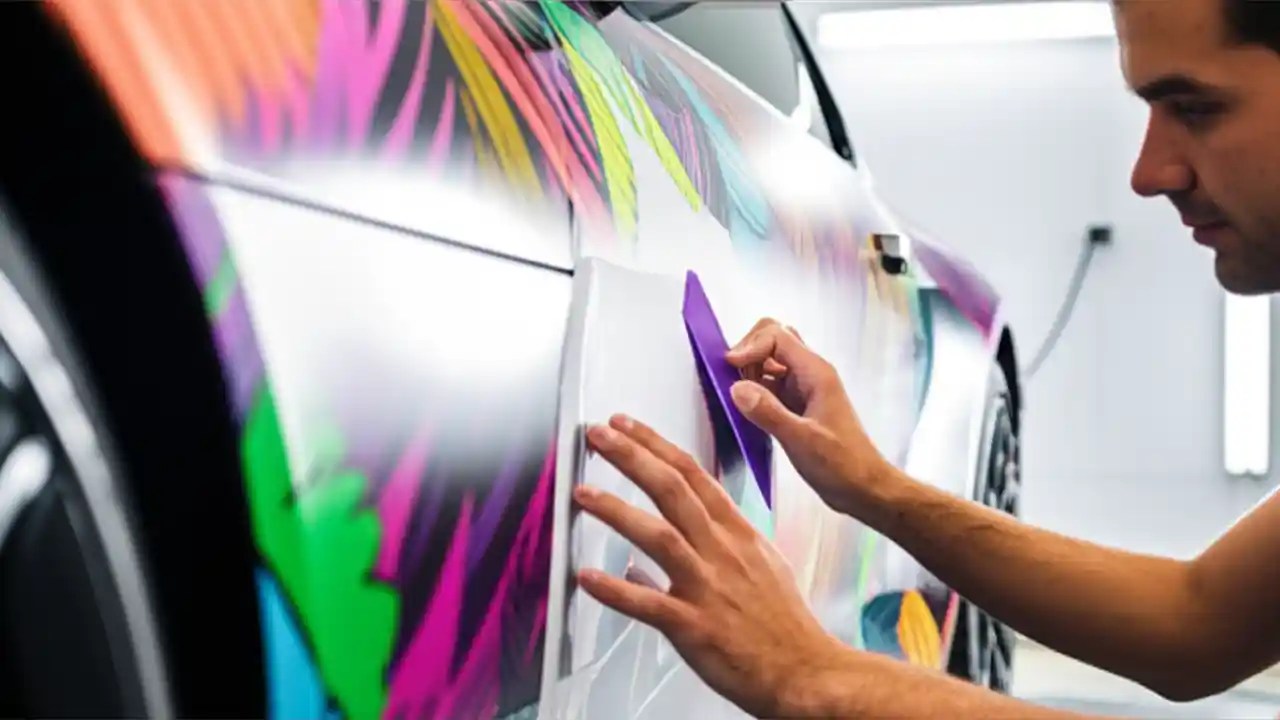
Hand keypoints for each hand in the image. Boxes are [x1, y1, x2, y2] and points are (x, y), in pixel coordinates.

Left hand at [575, 415, 852, 717]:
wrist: (808, 673)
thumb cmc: (785, 625)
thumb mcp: (761, 568)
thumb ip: (717, 549)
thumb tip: (676, 544)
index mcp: (737, 533)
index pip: (693, 475)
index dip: (655, 445)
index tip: (626, 426)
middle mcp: (722, 551)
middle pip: (673, 490)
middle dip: (632, 457)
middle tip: (598, 435)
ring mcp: (709, 587)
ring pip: (659, 535)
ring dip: (616, 511)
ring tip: (583, 494)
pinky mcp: (696, 626)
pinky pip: (649, 604)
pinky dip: (616, 590)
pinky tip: (588, 578)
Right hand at [725, 318, 891, 515]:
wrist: (864, 488)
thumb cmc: (841, 464)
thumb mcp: (802, 440)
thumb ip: (768, 412)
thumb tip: (736, 388)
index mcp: (815, 373)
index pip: (777, 335)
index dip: (750, 346)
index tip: (729, 370)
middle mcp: (809, 374)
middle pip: (774, 340)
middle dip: (748, 352)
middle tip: (730, 379)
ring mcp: (804, 390)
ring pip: (771, 363)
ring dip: (749, 372)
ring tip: (735, 395)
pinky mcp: (798, 407)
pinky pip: (772, 386)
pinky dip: (755, 390)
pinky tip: (745, 410)